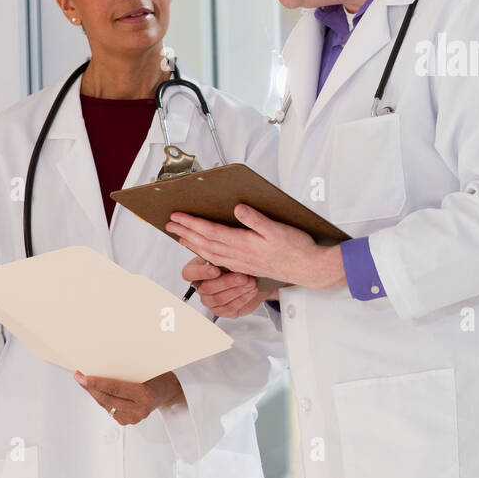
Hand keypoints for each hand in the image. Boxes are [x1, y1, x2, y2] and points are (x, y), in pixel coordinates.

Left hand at [73, 370, 182, 425]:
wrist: (169, 392)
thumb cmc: (159, 377)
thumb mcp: (147, 370)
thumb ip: (128, 371)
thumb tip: (104, 365)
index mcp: (145, 396)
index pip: (115, 388)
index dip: (97, 383)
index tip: (83, 377)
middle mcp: (139, 409)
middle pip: (107, 399)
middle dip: (90, 388)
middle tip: (79, 377)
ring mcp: (133, 418)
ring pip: (106, 405)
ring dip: (94, 394)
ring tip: (85, 382)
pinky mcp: (128, 421)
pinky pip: (110, 410)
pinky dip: (103, 400)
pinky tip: (98, 392)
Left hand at [166, 206, 346, 289]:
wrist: (308, 268)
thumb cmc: (296, 249)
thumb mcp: (278, 229)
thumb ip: (256, 219)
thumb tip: (238, 209)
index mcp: (244, 244)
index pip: (211, 231)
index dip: (192, 223)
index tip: (178, 216)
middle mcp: (239, 255)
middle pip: (205, 243)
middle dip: (185, 233)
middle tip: (170, 224)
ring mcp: (241, 262)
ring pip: (210, 254)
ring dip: (192, 244)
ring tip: (180, 237)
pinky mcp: (246, 267)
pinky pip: (219, 261)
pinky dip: (206, 254)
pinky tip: (204, 252)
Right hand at [182, 256, 272, 318]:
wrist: (255, 277)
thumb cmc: (239, 261)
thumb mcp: (230, 253)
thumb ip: (221, 249)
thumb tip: (217, 235)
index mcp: (198, 269)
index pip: (188, 273)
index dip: (201, 272)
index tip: (216, 270)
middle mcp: (201, 286)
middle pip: (207, 287)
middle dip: (227, 282)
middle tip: (243, 276)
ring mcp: (210, 300)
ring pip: (219, 298)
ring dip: (237, 290)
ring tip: (251, 282)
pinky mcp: (221, 310)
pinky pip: (229, 308)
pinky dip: (242, 299)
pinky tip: (251, 290)